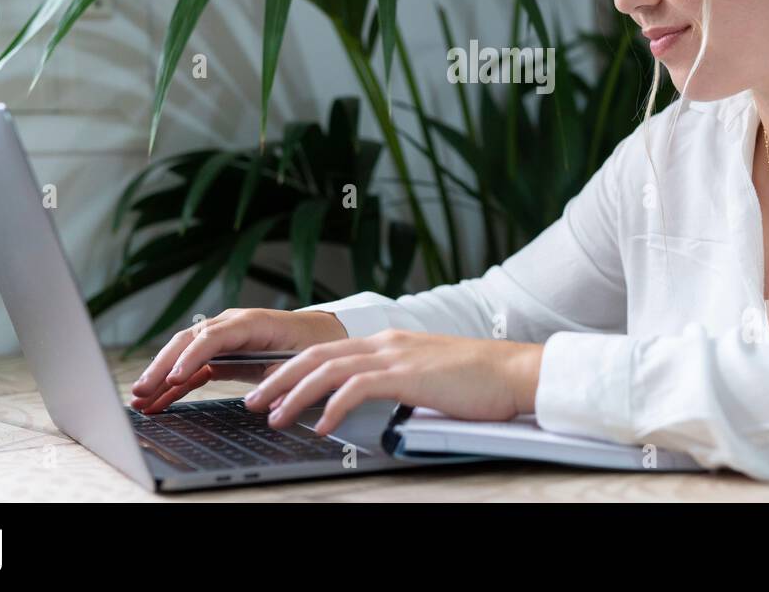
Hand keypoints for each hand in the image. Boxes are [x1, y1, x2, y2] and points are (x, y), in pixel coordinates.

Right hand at [129, 308, 347, 413]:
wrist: (320, 334)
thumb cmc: (311, 345)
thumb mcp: (301, 362)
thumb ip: (282, 377)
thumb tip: (270, 401)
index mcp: (252, 322)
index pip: (213, 337)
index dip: (192, 357)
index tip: (173, 378)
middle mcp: (231, 324)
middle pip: (189, 342)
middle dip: (163, 366)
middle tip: (141, 390)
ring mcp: (223, 337)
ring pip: (183, 354)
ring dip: (161, 375)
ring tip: (139, 400)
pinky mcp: (221, 353)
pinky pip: (193, 368)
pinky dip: (175, 384)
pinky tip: (158, 400)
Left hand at [242, 329, 544, 436]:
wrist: (515, 372)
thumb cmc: (479, 380)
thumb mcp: (427, 376)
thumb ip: (396, 381)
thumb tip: (370, 403)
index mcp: (389, 341)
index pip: (328, 350)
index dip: (293, 369)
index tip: (270, 389)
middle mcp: (387, 342)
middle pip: (317, 355)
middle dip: (279, 379)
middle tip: (253, 401)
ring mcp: (397, 356)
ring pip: (328, 370)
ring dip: (295, 395)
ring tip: (274, 417)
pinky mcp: (408, 376)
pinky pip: (357, 389)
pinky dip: (332, 407)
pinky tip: (320, 426)